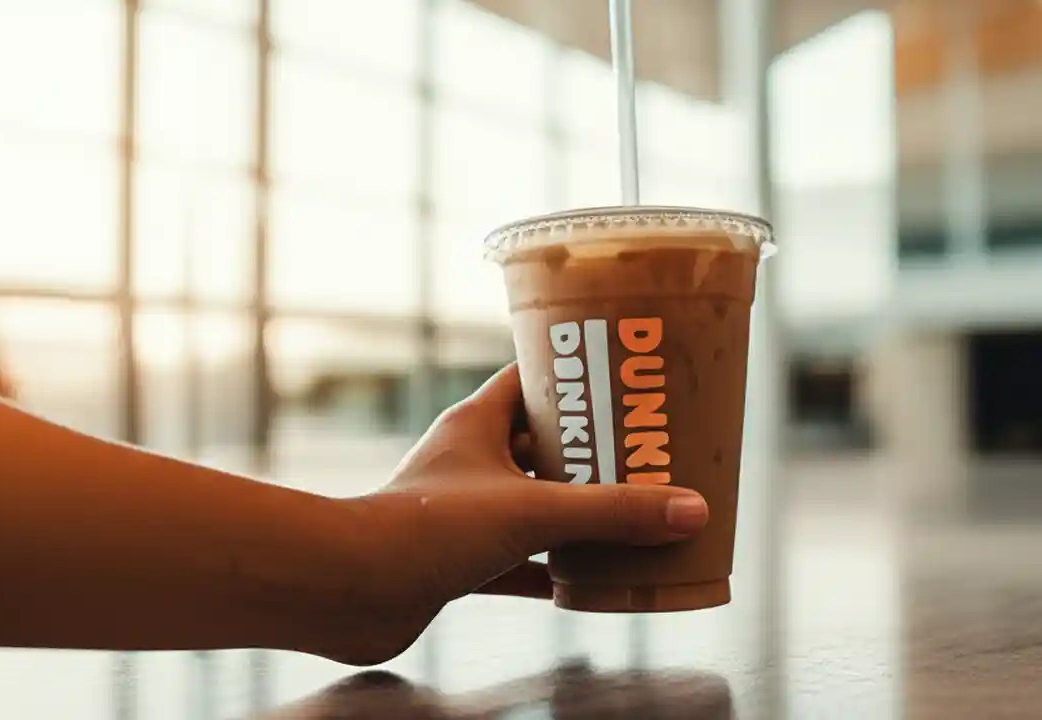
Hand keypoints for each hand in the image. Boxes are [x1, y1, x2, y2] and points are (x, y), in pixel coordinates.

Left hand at [324, 365, 709, 664]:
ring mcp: (459, 510)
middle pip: (538, 443)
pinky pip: (514, 559)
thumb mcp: (533, 512)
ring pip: (528, 502)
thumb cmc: (427, 528)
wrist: (351, 589)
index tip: (622, 377)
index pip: (530, 378)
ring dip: (571, 511)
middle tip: (640, 453)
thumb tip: (690, 509)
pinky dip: (548, 569)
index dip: (576, 375)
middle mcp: (467, 460)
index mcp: (477, 423)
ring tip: (627, 512)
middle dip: (587, 451)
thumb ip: (611, 512)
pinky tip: (586, 580)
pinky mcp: (454, 558)